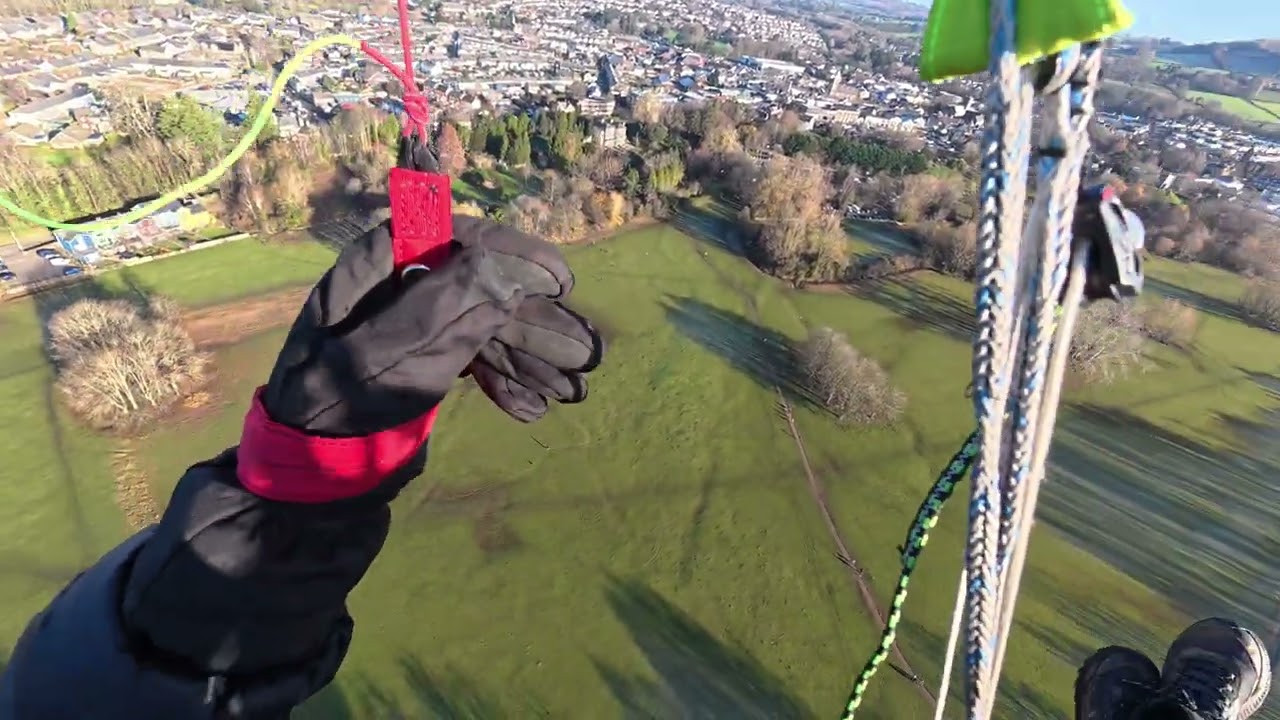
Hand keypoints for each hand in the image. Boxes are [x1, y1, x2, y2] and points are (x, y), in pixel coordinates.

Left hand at [262, 218, 576, 435]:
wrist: (309, 470)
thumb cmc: (335, 405)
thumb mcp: (384, 357)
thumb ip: (443, 310)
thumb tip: (504, 269)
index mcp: (378, 265)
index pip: (456, 236)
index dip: (514, 253)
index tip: (562, 281)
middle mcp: (400, 284)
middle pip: (482, 285)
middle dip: (535, 323)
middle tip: (586, 355)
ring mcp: (414, 321)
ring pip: (485, 324)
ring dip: (531, 356)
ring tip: (574, 389)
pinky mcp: (424, 356)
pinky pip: (474, 355)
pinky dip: (504, 378)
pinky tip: (533, 407)